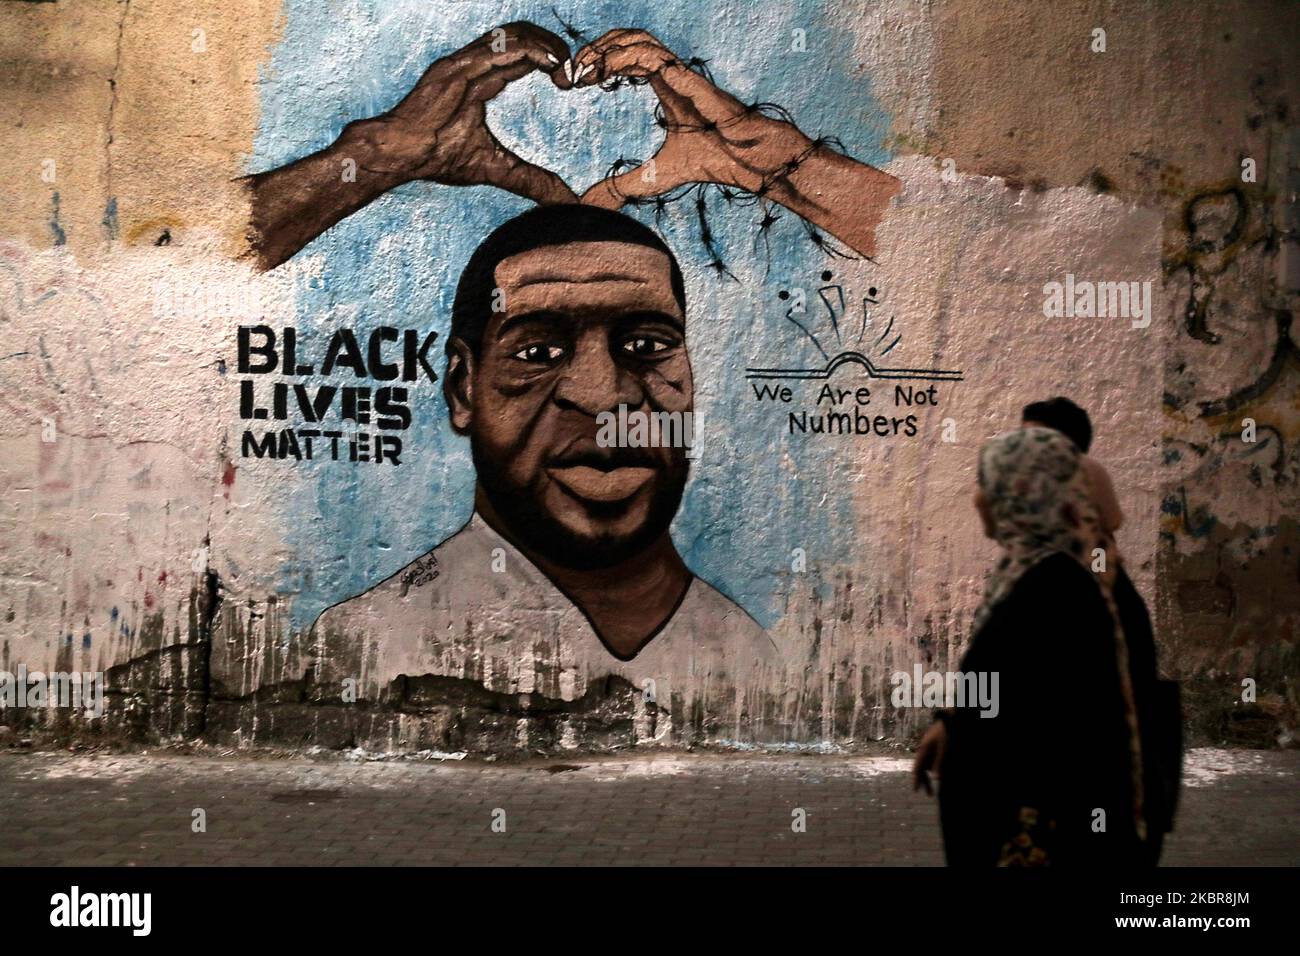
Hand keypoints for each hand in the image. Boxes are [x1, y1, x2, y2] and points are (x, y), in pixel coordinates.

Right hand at [353, 21, 576, 203]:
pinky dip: (530, 51)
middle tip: (575, 73)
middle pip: (522, 36)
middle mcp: (475, 64)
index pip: (523, 55)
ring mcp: (465, 63)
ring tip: (567, 68)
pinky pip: (498, 48)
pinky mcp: (456, 67)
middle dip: (553, 46)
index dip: (550, 59)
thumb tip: (566, 200)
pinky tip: (552, 62)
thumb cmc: (438, 156)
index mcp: (482, 79)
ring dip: (546, 46)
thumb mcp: (497, 169)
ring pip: (514, 34)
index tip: (570, 81)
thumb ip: (532, 181)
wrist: (400, 155)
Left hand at [570, 30, 812, 206]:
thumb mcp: (654, 177)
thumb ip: (624, 186)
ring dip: (606, 48)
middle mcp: (670, 73)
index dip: (598, 63)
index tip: (576, 82)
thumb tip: (591, 203)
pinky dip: (624, 57)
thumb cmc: (712, 160)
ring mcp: (679, 72)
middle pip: (627, 41)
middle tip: (572, 70)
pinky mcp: (686, 77)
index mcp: (663, 86)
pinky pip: (652, 55)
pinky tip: (605, 70)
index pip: (624, 59)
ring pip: (638, 39)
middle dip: (596, 49)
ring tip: (585, 67)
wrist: (746, 159)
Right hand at [912, 720, 947, 795]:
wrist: (953, 716)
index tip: (915, 791)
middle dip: (925, 781)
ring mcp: (931, 747)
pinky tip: (944, 772)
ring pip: (929, 765)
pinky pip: (935, 760)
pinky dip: (938, 768)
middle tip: (929, 795)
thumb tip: (936, 778)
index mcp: (924, 748)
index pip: (917, 768)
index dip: (916, 780)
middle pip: (922, 768)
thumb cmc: (948, 731)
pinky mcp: (937, 745)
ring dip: (933, 775)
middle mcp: (925, 748)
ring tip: (941, 784)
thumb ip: (940, 763)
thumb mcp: (945, 748)